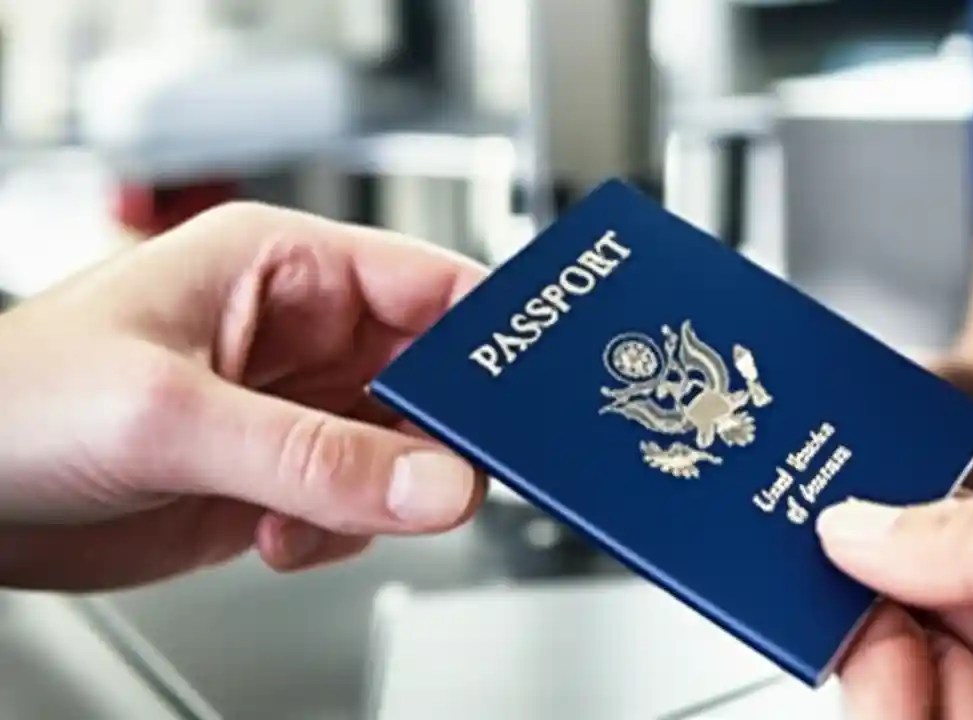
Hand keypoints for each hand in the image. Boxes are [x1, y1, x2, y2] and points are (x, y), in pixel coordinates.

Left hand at [0, 203, 487, 590]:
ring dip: (381, 496)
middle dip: (439, 436)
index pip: (428, 283)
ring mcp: (290, 410)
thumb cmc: (12, 404)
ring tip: (318, 513)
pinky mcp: (275, 477)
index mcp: (280, 270)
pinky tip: (281, 536)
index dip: (488, 334)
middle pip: (429, 377)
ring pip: (401, 452)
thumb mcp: (171, 417)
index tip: (531, 391)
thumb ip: (316, 456)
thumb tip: (437, 483)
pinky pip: (359, 504)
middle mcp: (296, 335)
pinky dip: (341, 532)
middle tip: (442, 482)